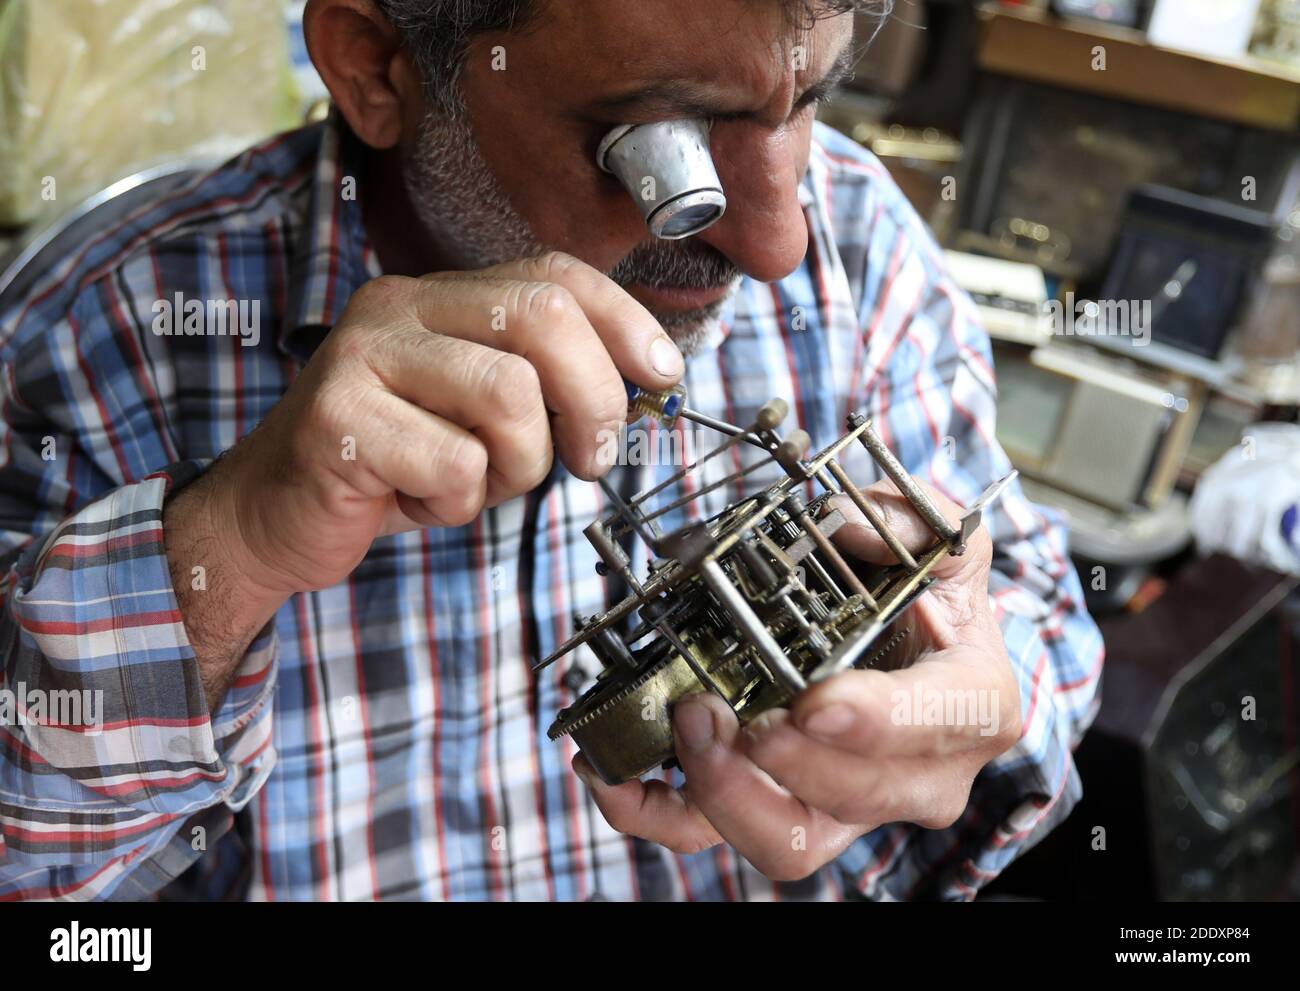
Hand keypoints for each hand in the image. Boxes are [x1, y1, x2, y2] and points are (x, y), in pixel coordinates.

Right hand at [200, 251, 683, 597]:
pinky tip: (417, 501)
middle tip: (593, 458)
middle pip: (542, 316)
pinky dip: (456, 505)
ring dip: (518, 465)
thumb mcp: (483, 417)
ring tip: (474, 482)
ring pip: (509, 395)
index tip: (665, 375)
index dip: (625, 322)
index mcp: (442, 295)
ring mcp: (363, 355)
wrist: (276, 514)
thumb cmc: (394, 465)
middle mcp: (401, 305)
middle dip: (594, 396)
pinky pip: (455, 465)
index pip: (555, 274)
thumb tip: (645, 386)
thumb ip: (547, 388)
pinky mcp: (337, 417)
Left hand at [573, 479, 1021, 880]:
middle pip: (850, 797)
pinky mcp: (778, 812)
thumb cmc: (930, 606)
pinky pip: (712, 837)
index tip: (813, 702)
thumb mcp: (945, 546)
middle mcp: (914, 779)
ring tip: (679, 723)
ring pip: (787, 840)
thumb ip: (917, 518)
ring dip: (719, 793)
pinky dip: (653, 813)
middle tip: (713, 708)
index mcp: (968, 708)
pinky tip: (612, 773)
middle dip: (776, 760)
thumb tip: (841, 520)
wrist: (918, 660)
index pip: (931, 727)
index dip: (873, 723)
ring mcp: (843, 808)